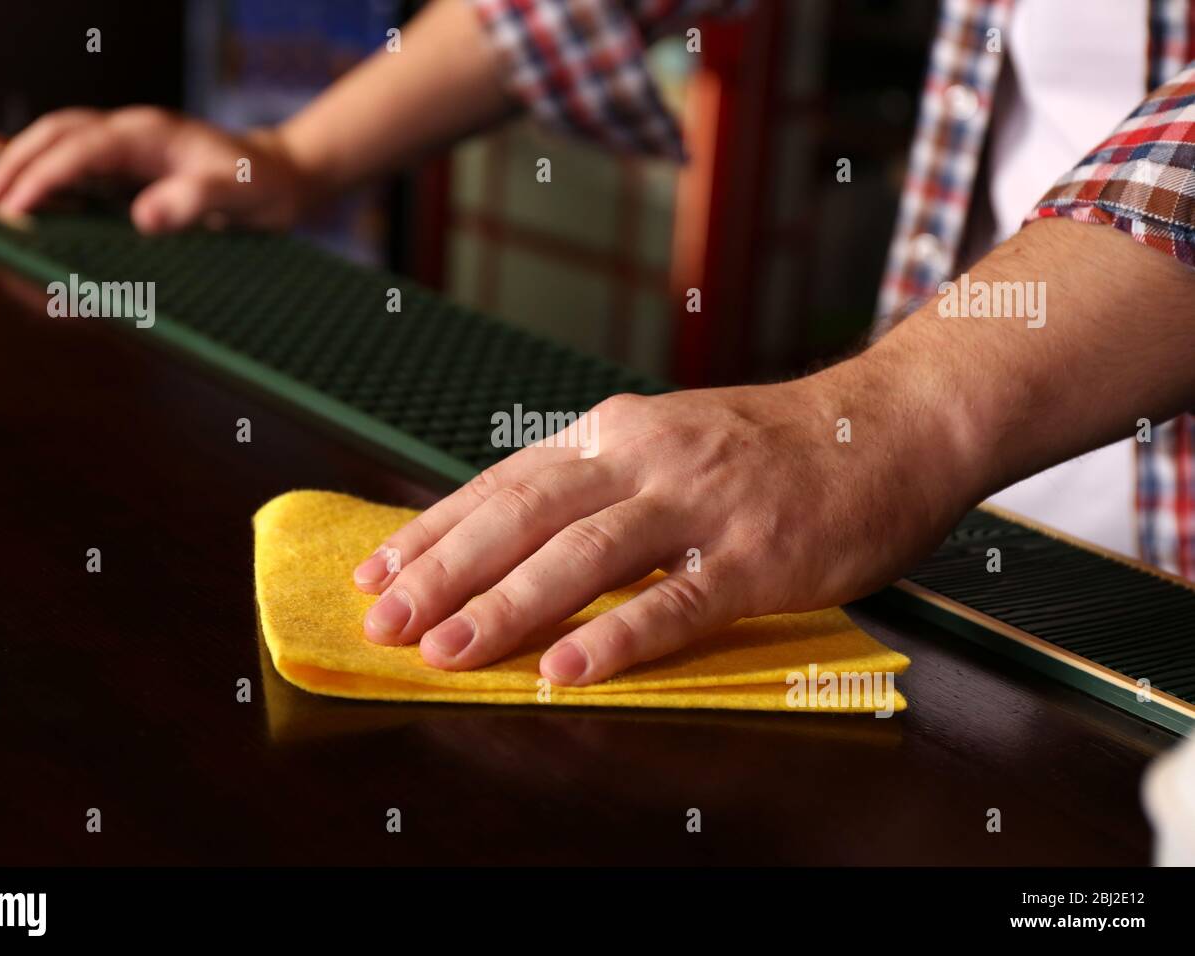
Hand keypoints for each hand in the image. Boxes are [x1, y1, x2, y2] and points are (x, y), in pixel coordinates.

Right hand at [0, 106, 314, 232]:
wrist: (283, 179)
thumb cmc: (262, 186)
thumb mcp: (238, 195)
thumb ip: (195, 202)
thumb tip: (144, 218)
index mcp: (150, 134)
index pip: (82, 148)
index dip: (44, 176)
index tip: (15, 206)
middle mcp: (131, 135)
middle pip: (56, 136)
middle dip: (16, 166)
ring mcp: (128, 151)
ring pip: (60, 148)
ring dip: (24, 171)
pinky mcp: (130, 171)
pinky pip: (78, 171)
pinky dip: (48, 186)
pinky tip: (31, 212)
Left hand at [352, 368, 979, 685]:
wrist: (888, 424)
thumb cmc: (771, 446)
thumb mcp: (668, 440)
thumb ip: (596, 481)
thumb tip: (509, 531)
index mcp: (616, 433)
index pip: (504, 484)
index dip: (434, 529)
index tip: (376, 572)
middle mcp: (646, 457)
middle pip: (525, 515)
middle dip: (445, 571)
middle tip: (385, 620)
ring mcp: (702, 504)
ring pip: (585, 554)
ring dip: (508, 604)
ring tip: (449, 650)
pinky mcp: (759, 554)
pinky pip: (678, 602)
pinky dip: (617, 637)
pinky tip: (567, 670)